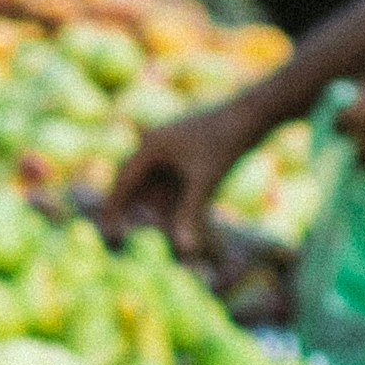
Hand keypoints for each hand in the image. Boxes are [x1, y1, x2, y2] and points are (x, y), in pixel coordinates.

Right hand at [106, 98, 263, 251]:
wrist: (254, 113)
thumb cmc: (227, 144)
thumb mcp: (206, 182)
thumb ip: (189, 215)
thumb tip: (184, 251)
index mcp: (150, 147)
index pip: (123, 182)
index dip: (114, 209)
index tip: (110, 232)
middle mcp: (155, 144)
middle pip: (136, 183)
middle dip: (136, 209)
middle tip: (128, 235)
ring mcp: (170, 146)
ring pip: (155, 183)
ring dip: (159, 205)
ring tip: (166, 227)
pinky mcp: (186, 149)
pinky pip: (170, 177)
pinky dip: (174, 196)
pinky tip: (186, 213)